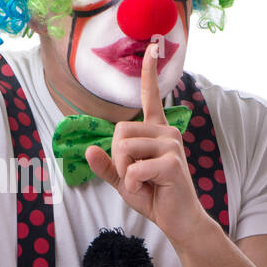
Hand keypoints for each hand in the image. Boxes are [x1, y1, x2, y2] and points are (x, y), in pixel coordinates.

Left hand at [84, 42, 211, 246]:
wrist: (178, 220)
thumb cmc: (153, 196)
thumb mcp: (123, 180)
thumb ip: (106, 166)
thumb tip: (88, 151)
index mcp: (156, 131)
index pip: (151, 96)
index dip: (149, 72)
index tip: (153, 46)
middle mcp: (166, 132)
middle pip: (119, 132)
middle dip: (116, 158)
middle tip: (133, 176)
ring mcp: (172, 145)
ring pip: (124, 149)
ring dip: (124, 172)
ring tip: (142, 183)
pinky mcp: (172, 163)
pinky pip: (133, 169)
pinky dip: (132, 185)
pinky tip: (146, 190)